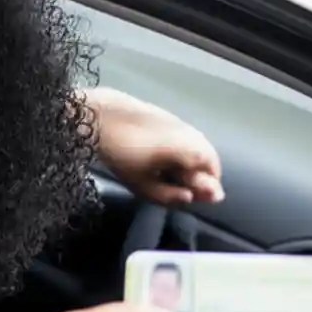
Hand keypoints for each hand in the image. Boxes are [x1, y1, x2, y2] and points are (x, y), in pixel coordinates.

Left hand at [87, 87, 223, 205]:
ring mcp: (180, 120)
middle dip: (198, 174)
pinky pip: (183, 135)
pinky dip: (179, 149)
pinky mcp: (166, 114)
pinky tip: (160, 156)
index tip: (189, 196)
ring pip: (196, 145)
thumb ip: (171, 195)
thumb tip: (192, 197)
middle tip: (178, 187)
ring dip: (189, 161)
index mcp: (192, 149)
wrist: (98, 115)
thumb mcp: (144, 185)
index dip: (205, 188)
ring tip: (167, 174)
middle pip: (207, 158)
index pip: (213, 171)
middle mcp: (193, 131)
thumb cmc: (121, 154)